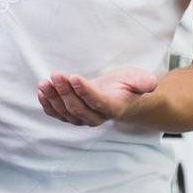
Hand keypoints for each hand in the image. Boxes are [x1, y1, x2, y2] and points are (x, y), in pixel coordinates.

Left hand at [37, 67, 157, 126]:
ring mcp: (83, 118)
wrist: (122, 96)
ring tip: (44, 82)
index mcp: (113, 107)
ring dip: (53, 97)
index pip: (97, 102)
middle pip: (78, 108)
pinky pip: (58, 114)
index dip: (84, 91)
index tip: (74, 76)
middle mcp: (97, 117)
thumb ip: (143, 82)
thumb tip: (151, 84)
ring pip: (65, 112)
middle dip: (65, 91)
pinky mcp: (72, 115)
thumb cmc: (130, 86)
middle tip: (56, 74)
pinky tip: (41, 92)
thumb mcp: (139, 79)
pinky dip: (48, 105)